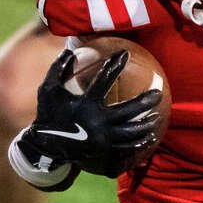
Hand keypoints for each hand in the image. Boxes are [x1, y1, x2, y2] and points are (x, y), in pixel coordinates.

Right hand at [18, 47, 161, 177]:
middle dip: (145, 101)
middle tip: (157, 94)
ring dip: (145, 124)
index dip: (115, 64)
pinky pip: (127, 148)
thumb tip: (69, 50)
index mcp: (86, 104)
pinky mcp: (104, 151)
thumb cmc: (48, 114)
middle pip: (128, 110)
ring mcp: (103, 139)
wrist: (45, 146)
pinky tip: (149, 138)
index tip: (125, 54)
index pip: (104, 79)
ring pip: (131, 132)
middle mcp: (97, 122)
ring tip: (156, 116)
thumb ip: (58, 69)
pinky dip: (139, 143)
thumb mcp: (48, 89)